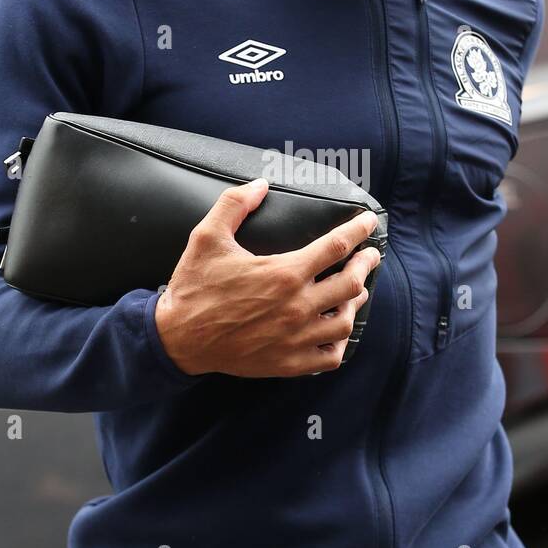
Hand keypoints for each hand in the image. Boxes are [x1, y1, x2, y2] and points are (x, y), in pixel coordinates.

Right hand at [153, 179, 381, 377]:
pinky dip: (339, 343)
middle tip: (369, 256)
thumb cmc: (193, 287)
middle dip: (365, 265)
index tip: (369, 223)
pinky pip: (330, 357)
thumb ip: (234, 205)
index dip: (358, 231)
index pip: (337, 246)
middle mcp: (297, 306)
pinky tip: (335, 331)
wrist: (177, 339)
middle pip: (351, 283)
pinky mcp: (288, 363)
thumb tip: (259, 185)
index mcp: (284, 273)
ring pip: (346, 322)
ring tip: (355, 292)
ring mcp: (296, 338)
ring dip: (355, 303)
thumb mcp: (207, 238)